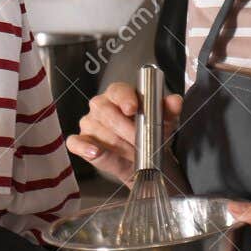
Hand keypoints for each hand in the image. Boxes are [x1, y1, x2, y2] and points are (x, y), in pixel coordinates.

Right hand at [66, 81, 182, 184]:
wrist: (144, 160)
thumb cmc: (151, 135)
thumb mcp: (164, 122)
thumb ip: (168, 110)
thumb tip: (175, 100)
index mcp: (119, 95)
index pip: (117, 90)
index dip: (124, 98)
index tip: (133, 109)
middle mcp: (100, 106)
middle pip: (105, 111)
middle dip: (125, 128)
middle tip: (140, 142)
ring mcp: (89, 123)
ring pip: (97, 129)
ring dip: (116, 144)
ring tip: (133, 154)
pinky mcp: (80, 141)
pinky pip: (75, 142)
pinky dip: (84, 147)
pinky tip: (94, 152)